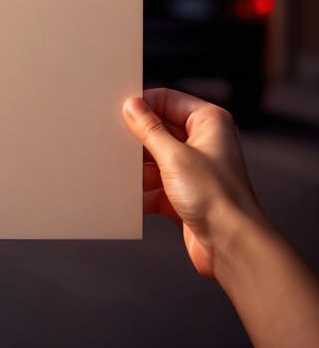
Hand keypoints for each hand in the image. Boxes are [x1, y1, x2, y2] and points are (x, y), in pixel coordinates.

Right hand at [123, 88, 264, 280]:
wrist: (231, 247)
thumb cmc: (218, 199)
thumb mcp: (174, 156)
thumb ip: (149, 129)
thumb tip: (132, 106)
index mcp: (208, 121)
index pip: (167, 99)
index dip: (143, 104)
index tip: (119, 111)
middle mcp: (203, 142)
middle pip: (159, 128)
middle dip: (138, 139)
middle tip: (116, 141)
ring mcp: (193, 168)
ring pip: (154, 157)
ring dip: (139, 167)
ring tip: (123, 172)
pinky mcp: (184, 193)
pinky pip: (155, 183)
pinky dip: (142, 189)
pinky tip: (130, 195)